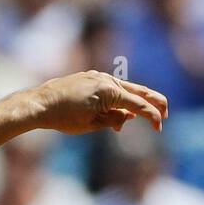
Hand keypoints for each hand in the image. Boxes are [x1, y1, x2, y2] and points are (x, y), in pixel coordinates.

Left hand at [30, 71, 167, 134]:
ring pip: (125, 89)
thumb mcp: (91, 125)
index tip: (159, 127)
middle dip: (154, 103)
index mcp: (110, 92)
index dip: (152, 117)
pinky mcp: (90, 77)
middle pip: (139, 91)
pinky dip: (117, 98)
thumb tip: (128, 117)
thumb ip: (114, 120)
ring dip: (132, 103)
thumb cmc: (62, 117)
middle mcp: (107, 80)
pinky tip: (115, 111)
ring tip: (133, 118)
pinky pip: (111, 88)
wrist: (39, 104)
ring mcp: (98, 77)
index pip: (139, 105)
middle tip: (164, 114)